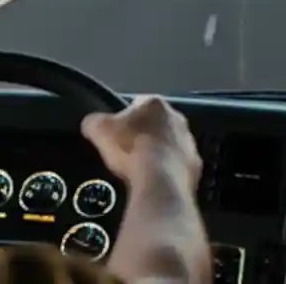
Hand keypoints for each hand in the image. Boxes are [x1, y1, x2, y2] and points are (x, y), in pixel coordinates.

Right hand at [82, 96, 209, 283]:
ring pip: (168, 145)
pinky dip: (166, 172)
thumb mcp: (99, 130)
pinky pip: (176, 166)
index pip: (136, 104)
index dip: (123, 118)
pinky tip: (154, 181)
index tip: (116, 133)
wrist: (159, 182)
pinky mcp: (194, 166)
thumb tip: (91, 124)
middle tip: (127, 151)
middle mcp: (177, 119)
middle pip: (155, 124)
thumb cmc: (131, 149)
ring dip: (157, 153)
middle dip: (143, 135)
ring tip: (139, 169)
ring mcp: (189, 143)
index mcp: (155, 103)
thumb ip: (93, 121)